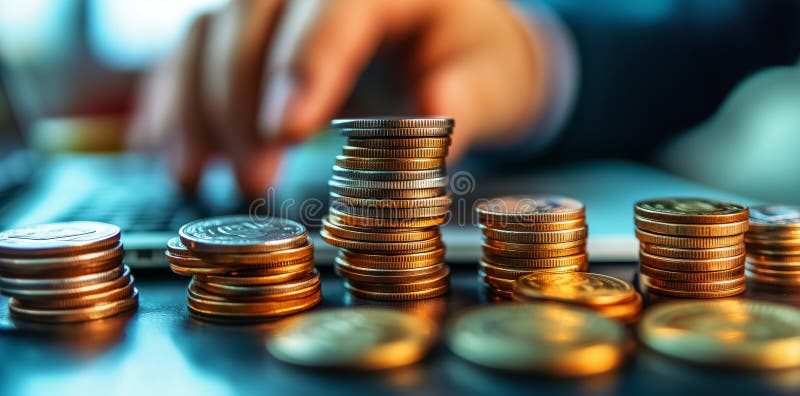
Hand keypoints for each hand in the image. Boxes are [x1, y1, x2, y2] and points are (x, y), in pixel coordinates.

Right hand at [129, 0, 547, 197]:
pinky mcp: (250, 35)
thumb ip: (468, 95)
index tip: (285, 131)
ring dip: (192, 107)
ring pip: (207, 32)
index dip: (304, 62)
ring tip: (195, 175)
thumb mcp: (491, 80)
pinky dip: (171, 103)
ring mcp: (277, 7)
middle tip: (252, 178)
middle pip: (252, 14)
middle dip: (238, 98)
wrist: (455, 46)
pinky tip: (167, 152)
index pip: (336, 5)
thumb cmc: (475, 62)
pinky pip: (190, 54)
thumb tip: (435, 109)